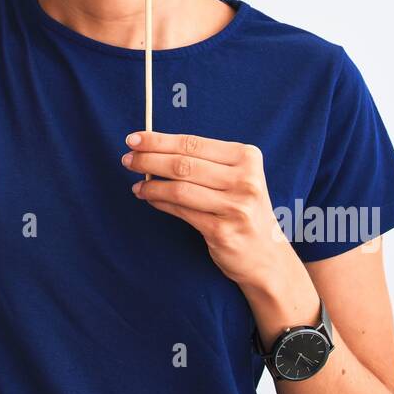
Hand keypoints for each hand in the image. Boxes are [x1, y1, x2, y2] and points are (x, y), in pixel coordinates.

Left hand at [121, 130, 292, 291]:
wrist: (265, 255)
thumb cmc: (241, 208)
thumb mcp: (234, 177)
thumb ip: (202, 162)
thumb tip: (152, 149)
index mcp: (247, 157)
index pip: (193, 143)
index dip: (159, 140)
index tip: (134, 138)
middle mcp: (245, 179)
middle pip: (184, 164)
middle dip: (149, 159)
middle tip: (127, 159)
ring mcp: (235, 206)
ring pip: (180, 188)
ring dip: (151, 184)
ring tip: (136, 183)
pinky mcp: (223, 230)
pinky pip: (181, 211)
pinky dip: (160, 201)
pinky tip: (148, 197)